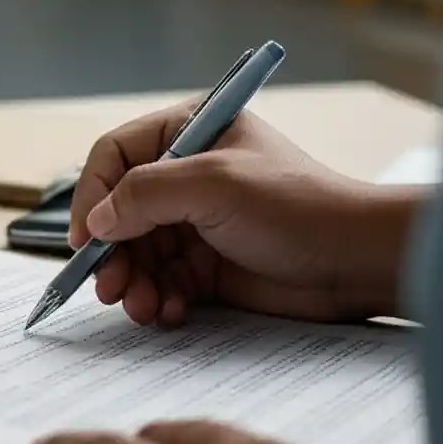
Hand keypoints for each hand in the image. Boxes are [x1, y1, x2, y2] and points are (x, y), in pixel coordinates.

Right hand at [69, 100, 427, 325]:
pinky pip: (163, 281)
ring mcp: (196, 221)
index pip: (114, 156)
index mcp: (188, 132)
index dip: (92, 196)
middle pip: (119, 212)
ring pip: (137, 252)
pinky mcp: (208, 265)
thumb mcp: (213, 185)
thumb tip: (96, 221)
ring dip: (133, 282)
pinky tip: (172, 311)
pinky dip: (160, 298)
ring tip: (143, 307)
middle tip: (109, 288)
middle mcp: (187, 174)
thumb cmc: (296, 207)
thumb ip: (144, 194)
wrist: (357, 262)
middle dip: (112, 253)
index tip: (85, 239)